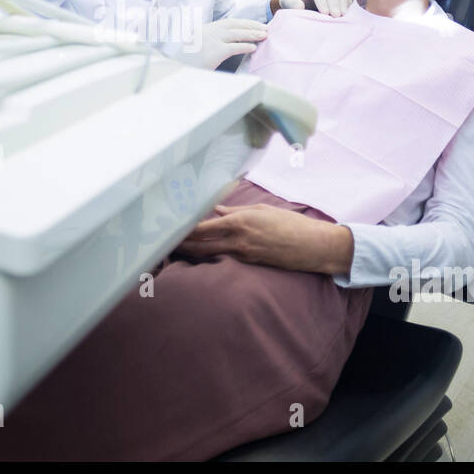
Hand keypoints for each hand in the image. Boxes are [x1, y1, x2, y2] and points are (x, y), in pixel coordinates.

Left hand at [176, 202, 353, 274]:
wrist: (311, 246)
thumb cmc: (289, 223)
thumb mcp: (261, 210)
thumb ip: (235, 211)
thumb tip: (215, 211)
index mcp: (240, 223)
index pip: (203, 228)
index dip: (183, 229)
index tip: (168, 227)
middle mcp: (238, 241)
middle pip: (200, 245)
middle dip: (180, 244)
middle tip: (161, 241)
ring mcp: (243, 255)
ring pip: (210, 254)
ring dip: (192, 251)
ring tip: (174, 247)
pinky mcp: (249, 263)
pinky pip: (224, 258)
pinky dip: (211, 254)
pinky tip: (200, 251)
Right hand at [178, 18, 267, 69]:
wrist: (175, 68)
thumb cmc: (187, 61)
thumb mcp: (198, 46)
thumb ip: (211, 41)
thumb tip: (229, 42)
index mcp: (205, 28)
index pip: (229, 22)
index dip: (244, 23)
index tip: (256, 25)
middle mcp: (208, 31)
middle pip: (235, 25)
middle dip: (252, 26)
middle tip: (265, 28)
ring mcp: (211, 41)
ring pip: (237, 34)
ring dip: (252, 34)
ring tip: (264, 36)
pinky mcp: (214, 52)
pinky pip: (233, 47)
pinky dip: (245, 46)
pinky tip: (253, 48)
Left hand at [277, 0, 349, 15]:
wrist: (302, 1)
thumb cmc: (295, 1)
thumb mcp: (289, 1)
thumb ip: (292, 3)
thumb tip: (299, 7)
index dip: (321, 0)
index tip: (324, 13)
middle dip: (334, 2)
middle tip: (335, 16)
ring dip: (343, 3)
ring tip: (342, 16)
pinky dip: (348, 5)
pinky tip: (347, 15)